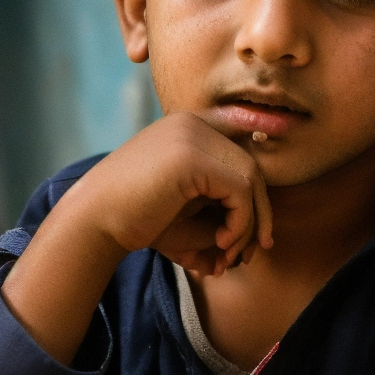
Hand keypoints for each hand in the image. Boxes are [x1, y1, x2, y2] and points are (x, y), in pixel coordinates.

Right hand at [58, 110, 274, 277]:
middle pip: (251, 163)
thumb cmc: (137, 220)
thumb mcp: (186, 209)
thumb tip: (259, 237)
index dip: (261, 136)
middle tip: (253, 252)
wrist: (95, 221)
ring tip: (229, 252)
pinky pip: (240, 190)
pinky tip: (221, 243)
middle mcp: (190, 122)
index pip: (239, 128)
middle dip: (259, 212)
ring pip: (251, 177)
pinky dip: (240, 223)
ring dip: (249, 223)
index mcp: (186, 127)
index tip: (279, 151)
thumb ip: (220, 209)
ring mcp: (191, 135)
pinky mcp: (191, 157)